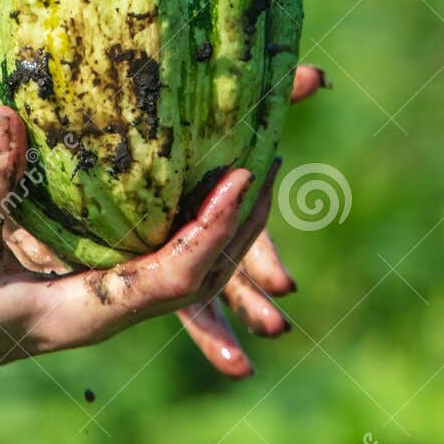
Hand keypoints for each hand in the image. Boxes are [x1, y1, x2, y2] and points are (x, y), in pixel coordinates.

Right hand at [0, 107, 276, 380]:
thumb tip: (10, 117)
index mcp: (83, 313)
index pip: (174, 278)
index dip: (214, 231)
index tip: (242, 177)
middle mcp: (104, 310)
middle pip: (199, 274)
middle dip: (240, 223)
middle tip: (267, 155)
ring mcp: (100, 298)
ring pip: (184, 264)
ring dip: (221, 221)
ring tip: (247, 158)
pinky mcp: (88, 281)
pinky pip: (155, 250)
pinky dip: (183, 216)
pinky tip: (188, 174)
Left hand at [176, 62, 327, 376]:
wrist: (124, 122)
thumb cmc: (188, 111)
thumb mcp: (228, 105)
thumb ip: (277, 93)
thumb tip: (319, 77)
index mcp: (229, 198)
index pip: (251, 237)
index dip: (266, 263)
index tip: (284, 288)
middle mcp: (212, 230)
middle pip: (234, 271)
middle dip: (252, 300)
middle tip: (275, 326)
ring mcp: (187, 249)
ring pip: (210, 296)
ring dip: (226, 330)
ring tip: (240, 366)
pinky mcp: (155, 263)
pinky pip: (184, 302)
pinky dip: (210, 335)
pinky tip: (232, 364)